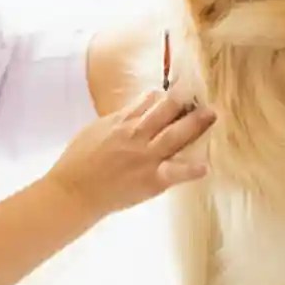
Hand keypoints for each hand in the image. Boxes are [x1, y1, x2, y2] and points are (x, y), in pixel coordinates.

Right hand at [45, 90, 214, 218]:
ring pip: (175, 135)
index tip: (178, 93)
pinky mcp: (151, 180)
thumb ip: (119, 118)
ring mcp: (145, 157)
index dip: (165, 95)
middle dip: (185, 100)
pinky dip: (191, 169)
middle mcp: (136, 135)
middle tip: (200, 95)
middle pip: (166, 110)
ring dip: (195, 124)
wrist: (72, 191)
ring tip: (211, 114)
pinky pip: (175, 172)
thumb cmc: (78, 161)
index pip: (149, 100)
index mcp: (121, 121)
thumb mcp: (96, 129)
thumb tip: (137, 107)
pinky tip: (205, 166)